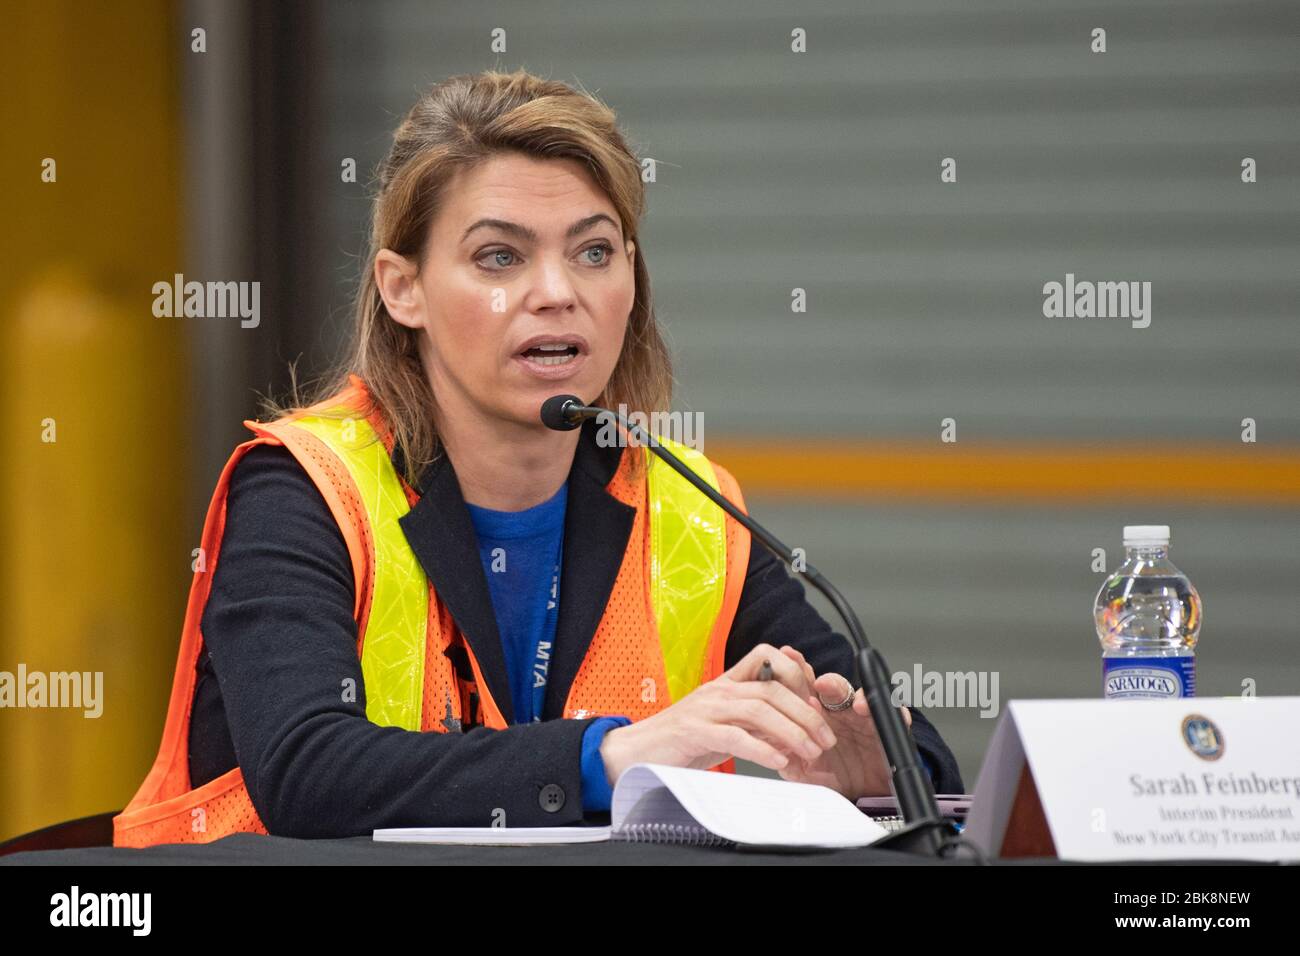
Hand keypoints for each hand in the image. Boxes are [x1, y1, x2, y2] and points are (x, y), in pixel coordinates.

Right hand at [599, 643, 837, 785]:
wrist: (636, 753)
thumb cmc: (681, 741)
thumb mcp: (724, 726)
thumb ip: (755, 723)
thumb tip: (792, 728)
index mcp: (726, 683)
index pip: (768, 658)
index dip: (797, 673)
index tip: (817, 701)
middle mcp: (718, 690)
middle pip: (772, 688)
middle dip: (805, 712)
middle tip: (825, 736)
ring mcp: (705, 709)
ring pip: (758, 709)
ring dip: (791, 731)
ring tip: (810, 751)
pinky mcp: (694, 732)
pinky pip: (735, 736)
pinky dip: (761, 749)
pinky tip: (778, 761)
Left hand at [772, 645, 910, 799]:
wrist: (864, 794)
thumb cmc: (835, 775)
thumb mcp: (807, 772)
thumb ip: (789, 761)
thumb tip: (770, 752)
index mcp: (818, 714)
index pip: (808, 689)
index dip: (799, 675)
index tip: (789, 662)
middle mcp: (841, 711)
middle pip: (836, 689)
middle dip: (831, 683)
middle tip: (823, 684)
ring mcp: (865, 718)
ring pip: (866, 697)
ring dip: (863, 697)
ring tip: (859, 705)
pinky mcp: (888, 729)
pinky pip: (896, 715)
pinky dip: (894, 713)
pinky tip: (883, 717)